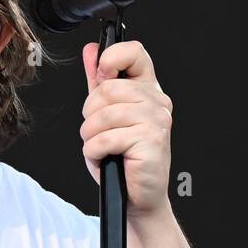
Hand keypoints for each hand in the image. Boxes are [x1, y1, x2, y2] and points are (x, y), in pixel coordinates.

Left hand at [80, 40, 172, 218]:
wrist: (137, 196)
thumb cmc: (121, 158)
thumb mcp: (104, 117)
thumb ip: (98, 83)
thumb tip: (91, 51)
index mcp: (147, 90)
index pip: (134, 53)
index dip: (111, 59)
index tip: (99, 77)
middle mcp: (157, 101)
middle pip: (108, 89)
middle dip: (90, 113)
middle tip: (96, 131)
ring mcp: (157, 120)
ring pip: (104, 114)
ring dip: (90, 135)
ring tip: (99, 147)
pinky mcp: (151, 141)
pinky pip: (106, 138)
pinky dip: (95, 151)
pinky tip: (104, 158)